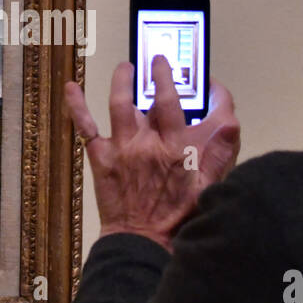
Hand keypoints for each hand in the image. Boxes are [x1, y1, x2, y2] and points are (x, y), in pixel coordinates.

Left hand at [65, 55, 240, 253]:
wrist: (142, 240)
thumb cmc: (175, 217)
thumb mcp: (207, 187)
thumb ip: (218, 154)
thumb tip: (232, 124)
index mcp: (174, 149)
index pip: (173, 103)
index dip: (170, 80)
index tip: (168, 66)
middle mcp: (147, 144)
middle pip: (146, 99)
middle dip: (149, 75)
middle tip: (150, 61)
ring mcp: (121, 149)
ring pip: (118, 105)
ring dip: (120, 82)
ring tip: (124, 69)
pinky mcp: (101, 159)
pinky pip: (86, 127)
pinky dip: (77, 106)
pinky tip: (71, 87)